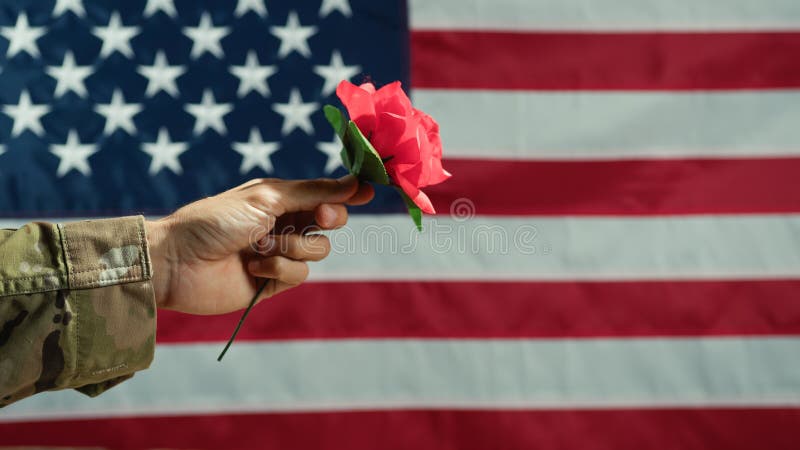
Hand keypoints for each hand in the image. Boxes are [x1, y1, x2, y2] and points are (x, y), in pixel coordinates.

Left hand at [145, 176, 372, 314]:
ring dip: (294, 247)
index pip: (324, 194)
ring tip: (262, 246)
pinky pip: (300, 274)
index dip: (346, 194)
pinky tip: (254, 267)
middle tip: (317, 216)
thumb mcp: (268, 197)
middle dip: (326, 219)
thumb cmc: (216, 220)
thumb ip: (314, 191)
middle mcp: (283, 224)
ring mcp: (280, 253)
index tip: (368, 191)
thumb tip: (356, 182)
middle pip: (329, 223)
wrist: (179, 262)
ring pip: (319, 251)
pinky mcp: (274, 282)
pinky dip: (280, 269)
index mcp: (280, 198)